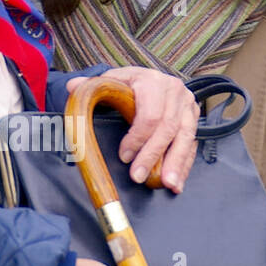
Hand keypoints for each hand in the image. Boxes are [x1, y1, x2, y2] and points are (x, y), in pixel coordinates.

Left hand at [66, 65, 200, 192]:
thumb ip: (91, 86)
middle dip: (153, 156)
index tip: (124, 156)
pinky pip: (191, 144)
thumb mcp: (109, 82)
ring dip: (176, 164)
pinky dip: (184, 164)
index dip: (137, 138)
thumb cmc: (127, 85)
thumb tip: (72, 87)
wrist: (148, 81)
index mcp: (153, 81)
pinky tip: (176, 182)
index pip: (150, 114)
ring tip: (167, 184)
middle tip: (138, 177)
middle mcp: (175, 91)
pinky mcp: (193, 119)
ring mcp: (187, 106)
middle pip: (168, 128)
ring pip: (184, 137)